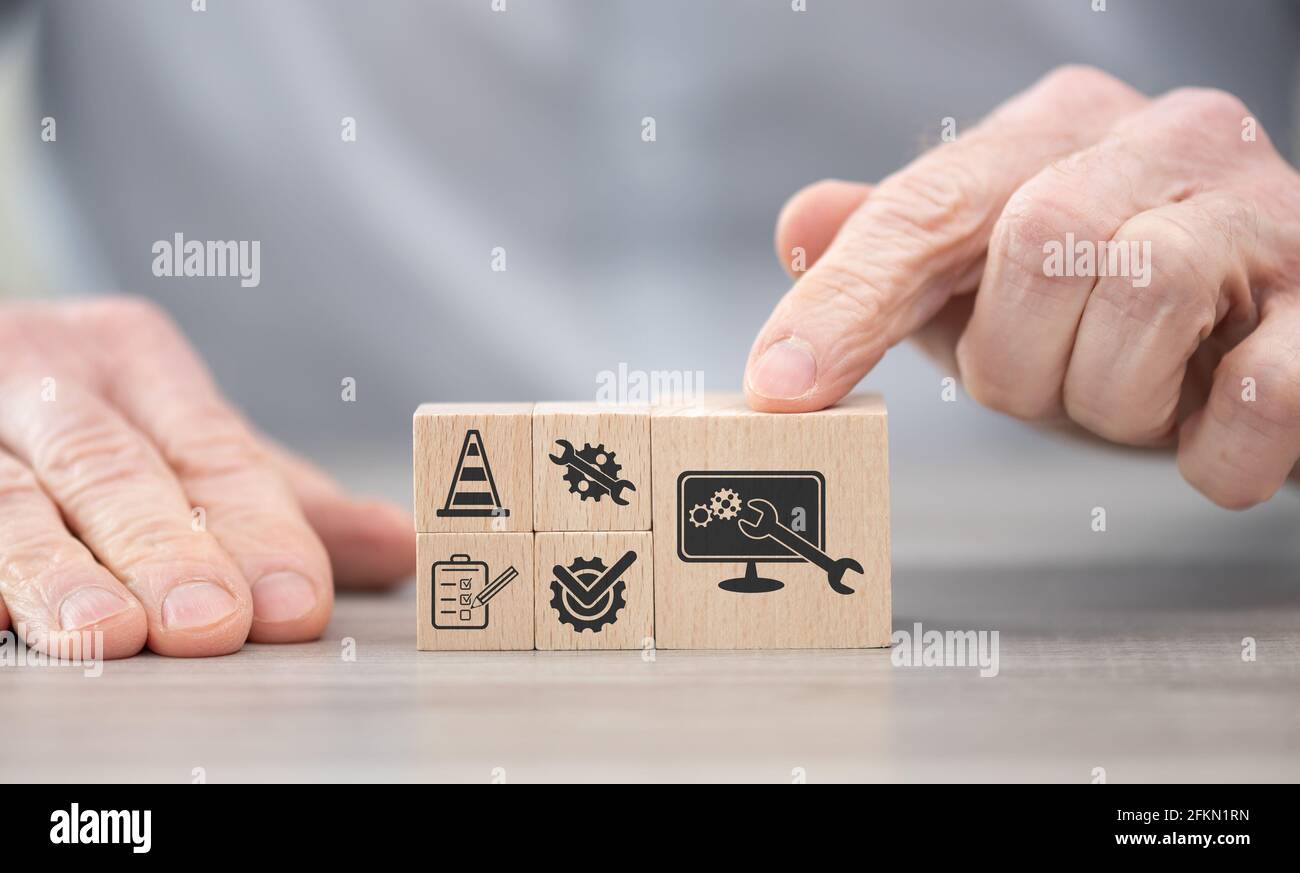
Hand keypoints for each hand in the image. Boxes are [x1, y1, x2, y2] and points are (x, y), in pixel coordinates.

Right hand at [0, 297, 413, 658]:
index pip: (212, 447)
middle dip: (164, 548)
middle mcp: (50, 378)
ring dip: (58, 571)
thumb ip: (287, 501)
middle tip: (209, 622)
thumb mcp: (190, 440)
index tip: (296, 602)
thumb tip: (407, 546)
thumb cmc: (102, 417)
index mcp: (137, 360)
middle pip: (113, 466)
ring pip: (11, 497)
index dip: (256, 527)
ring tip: (105, 635)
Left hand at [747, 66, 1299, 508]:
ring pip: (1148, 295)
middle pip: (1036, 242)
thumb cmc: (1110, 316)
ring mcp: (1265, 211)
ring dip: (1113, 398)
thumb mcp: (987, 283)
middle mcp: (1167, 139)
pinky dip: (1211, 450)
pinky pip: (1261, 391)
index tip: (779, 390)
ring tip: (1135, 399)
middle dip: (1017, 358)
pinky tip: (1207, 439)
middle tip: (1048, 386)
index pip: (925, 206)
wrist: (1275, 343)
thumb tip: (800, 227)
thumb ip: (897, 252)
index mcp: (1060, 129)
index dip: (845, 301)